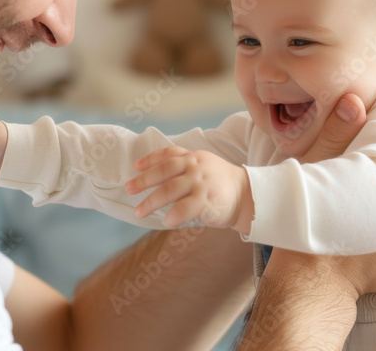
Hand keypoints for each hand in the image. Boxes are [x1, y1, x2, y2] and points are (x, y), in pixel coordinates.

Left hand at [125, 146, 250, 229]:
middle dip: (144, 181)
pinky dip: (174, 214)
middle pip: (164, 171)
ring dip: (152, 201)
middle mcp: (196, 166)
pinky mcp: (207, 199)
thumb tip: (154, 177)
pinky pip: (186, 207)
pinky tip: (166, 221)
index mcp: (193, 157)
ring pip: (170, 189)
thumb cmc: (220, 183)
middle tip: (128, 189)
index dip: (151, 159)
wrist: (247, 196)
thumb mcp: (204, 166)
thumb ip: (184, 166)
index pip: (169, 154)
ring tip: (139, 212)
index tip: (136, 167)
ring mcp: (201, 182)